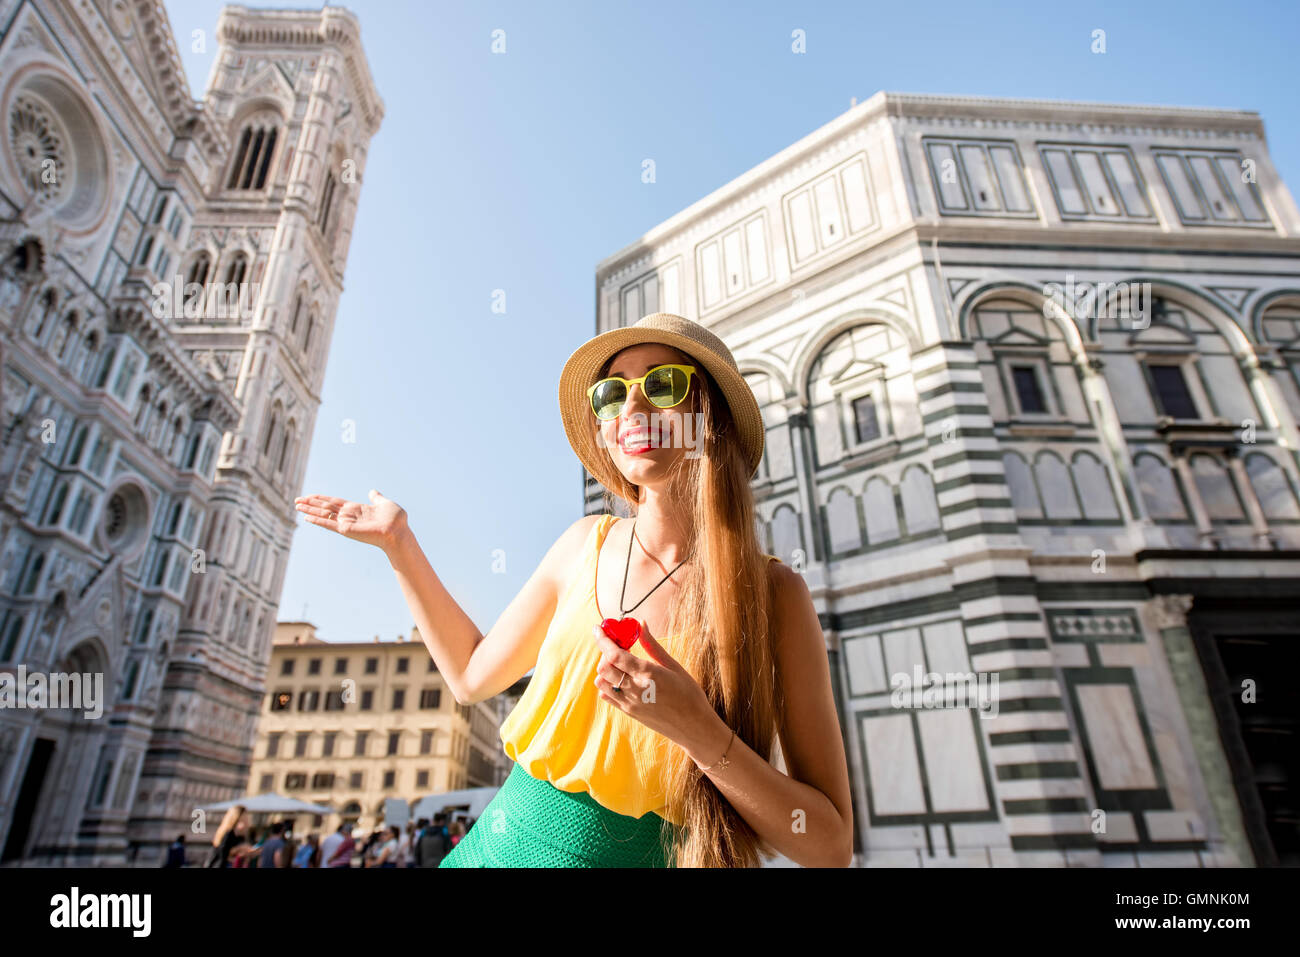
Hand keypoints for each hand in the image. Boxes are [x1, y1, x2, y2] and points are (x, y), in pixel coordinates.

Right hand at [294, 489, 409, 551]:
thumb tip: (372, 491)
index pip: (335, 502)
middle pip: (325, 507)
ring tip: (296, 506)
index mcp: (357, 509)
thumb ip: (376, 497)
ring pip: (323, 514)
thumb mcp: (385, 503)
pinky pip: (328, 523)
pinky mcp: (346, 529)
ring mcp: (346, 523)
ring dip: (310, 510)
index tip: (310, 496)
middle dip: (311, 503)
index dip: (322, 498)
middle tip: (297, 500)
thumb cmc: (395, 520)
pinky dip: (317, 520)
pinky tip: (306, 517)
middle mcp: (349, 516)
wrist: (398, 532)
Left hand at [591, 625, 721, 760]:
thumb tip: (641, 624)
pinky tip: (621, 678)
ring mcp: (630, 703)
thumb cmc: (689, 694)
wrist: (694, 727)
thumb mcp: (674, 666)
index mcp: (648, 674)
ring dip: (606, 669)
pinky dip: (607, 683)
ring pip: (601, 682)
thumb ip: (652, 645)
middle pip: (604, 667)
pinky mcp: (629, 713)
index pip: (615, 655)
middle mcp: (635, 690)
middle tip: (618, 646)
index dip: (603, 639)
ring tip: (621, 664)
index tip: (598, 628)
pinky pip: (607, 696)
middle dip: (605, 652)